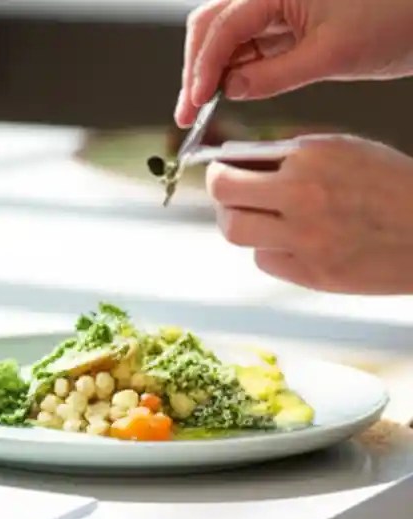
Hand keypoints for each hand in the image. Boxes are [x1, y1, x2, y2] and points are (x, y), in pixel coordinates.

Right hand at [177, 0, 412, 126]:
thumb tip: (230, 91)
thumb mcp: (332, 56)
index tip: (195, 103)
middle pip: (212, 25)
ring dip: (213, 71)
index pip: (223, 27)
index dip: (204, 67)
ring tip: (204, 109)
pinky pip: (251, 43)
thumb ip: (274, 76)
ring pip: (227, 36)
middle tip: (188, 112)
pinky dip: (237, 69)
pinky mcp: (291, 20)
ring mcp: (280, 4)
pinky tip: (230, 93)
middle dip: (196, 67)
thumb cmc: (397, 20)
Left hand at [206, 134, 412, 293]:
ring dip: (239, 222)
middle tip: (228, 194)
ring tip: (259, 217)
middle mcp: (303, 194)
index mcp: (312, 156)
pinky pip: (265, 259)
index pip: (235, 163)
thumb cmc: (393, 186)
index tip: (219, 171)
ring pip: (236, 230)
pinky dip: (271, 250)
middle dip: (220, 193)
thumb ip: (293, 155)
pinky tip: (294, 241)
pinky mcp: (312, 273)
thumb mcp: (347, 151)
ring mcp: (305, 237)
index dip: (219, 169)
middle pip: (223, 195)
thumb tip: (237, 161)